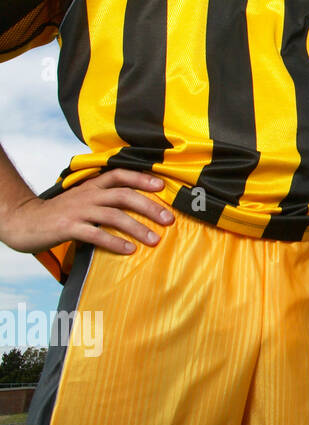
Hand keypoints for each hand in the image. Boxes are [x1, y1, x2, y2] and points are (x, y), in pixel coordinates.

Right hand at [0, 169, 173, 254]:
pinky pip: (95, 235)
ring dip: (137, 228)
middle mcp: (88, 195)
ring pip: (113, 216)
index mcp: (92, 185)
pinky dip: (114, 242)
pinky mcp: (68, 228)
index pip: (120, 175)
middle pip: (124, 196)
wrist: (25, 221)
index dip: (142, 178)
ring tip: (154, 239)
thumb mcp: (84, 199)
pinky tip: (129, 249)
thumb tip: (140, 205)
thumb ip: (106, 198)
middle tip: (169, 219)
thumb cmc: (61, 212)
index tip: (162, 186)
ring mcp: (78, 211)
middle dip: (149, 207)